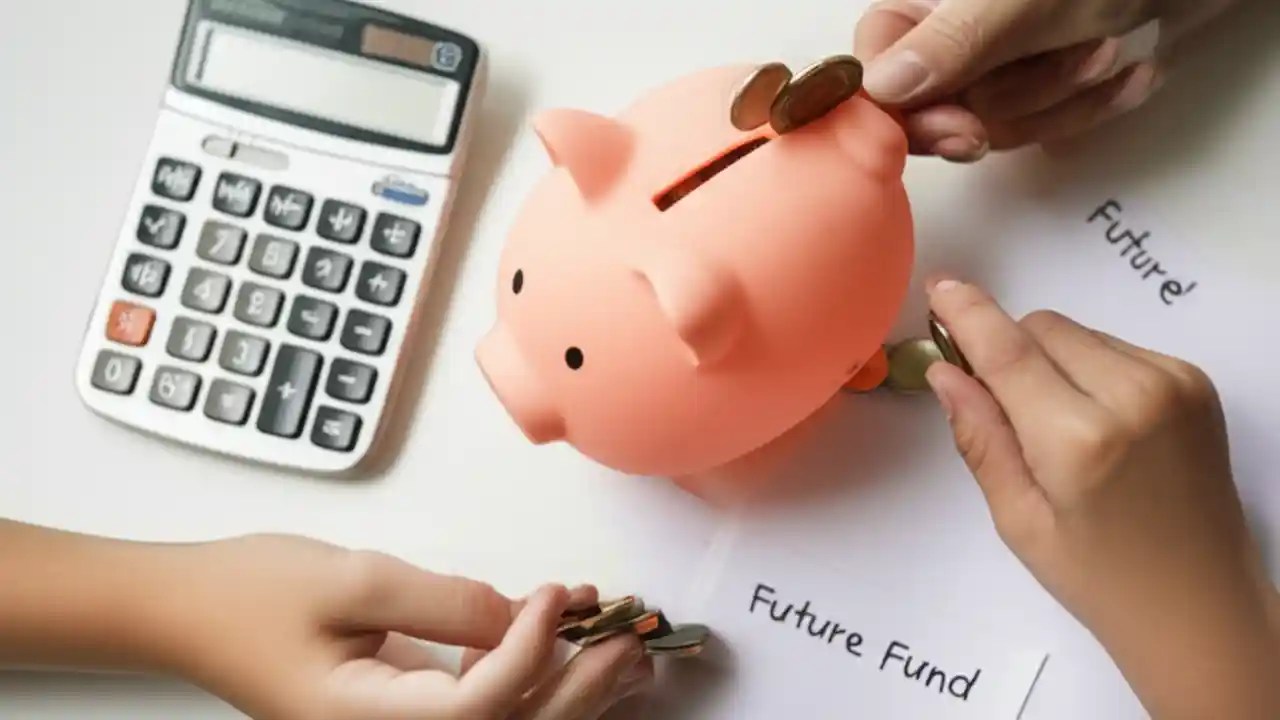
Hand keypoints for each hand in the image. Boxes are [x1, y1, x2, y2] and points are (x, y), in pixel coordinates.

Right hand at [169, 535, 652, 719]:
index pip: (479, 708)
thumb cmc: (251, 594)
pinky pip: (485, 709)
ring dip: (572, 692)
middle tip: (633, 637)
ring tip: (628, 653)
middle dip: (579, 687)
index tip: (558, 595)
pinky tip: (569, 649)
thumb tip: (518, 615)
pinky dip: (535, 680)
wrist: (192, 611)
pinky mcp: (405, 714)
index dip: (529, 653)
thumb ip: (441, 602)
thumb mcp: (350, 580)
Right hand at [853, 0, 1240, 160]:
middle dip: (1013, 101)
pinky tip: (1130, 75)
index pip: (875, 76)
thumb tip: (884, 90)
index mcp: (921, 3)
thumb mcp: (1027, 0)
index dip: (914, 116)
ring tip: (1110, 51)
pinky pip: (1033, 126)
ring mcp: (987, 60)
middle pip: (937, 110)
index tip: (964, 133)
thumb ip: (955, 43)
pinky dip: (1086, 108)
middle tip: (1073, 61)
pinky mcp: (1031, 83)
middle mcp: (942, 31)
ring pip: (988, 124)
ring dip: (1061, 100)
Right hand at [922, 277, 1279, 718]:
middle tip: (997, 403)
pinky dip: (1091, 370)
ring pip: (1079, 333)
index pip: (1008, 351)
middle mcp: (1134, 395)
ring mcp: (1173, 383)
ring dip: (1050, 361)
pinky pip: (1116, 347)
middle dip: (1009, 351)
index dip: (967, 313)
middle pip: (1042, 328)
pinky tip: (1097, 425)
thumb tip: (944, 372)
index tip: (938, 286)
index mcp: (1080, 439)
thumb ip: (980, 437)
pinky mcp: (1195, 381)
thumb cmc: (1099, 577)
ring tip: (1055, 428)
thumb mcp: (1019, 520)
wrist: (1201, 605)